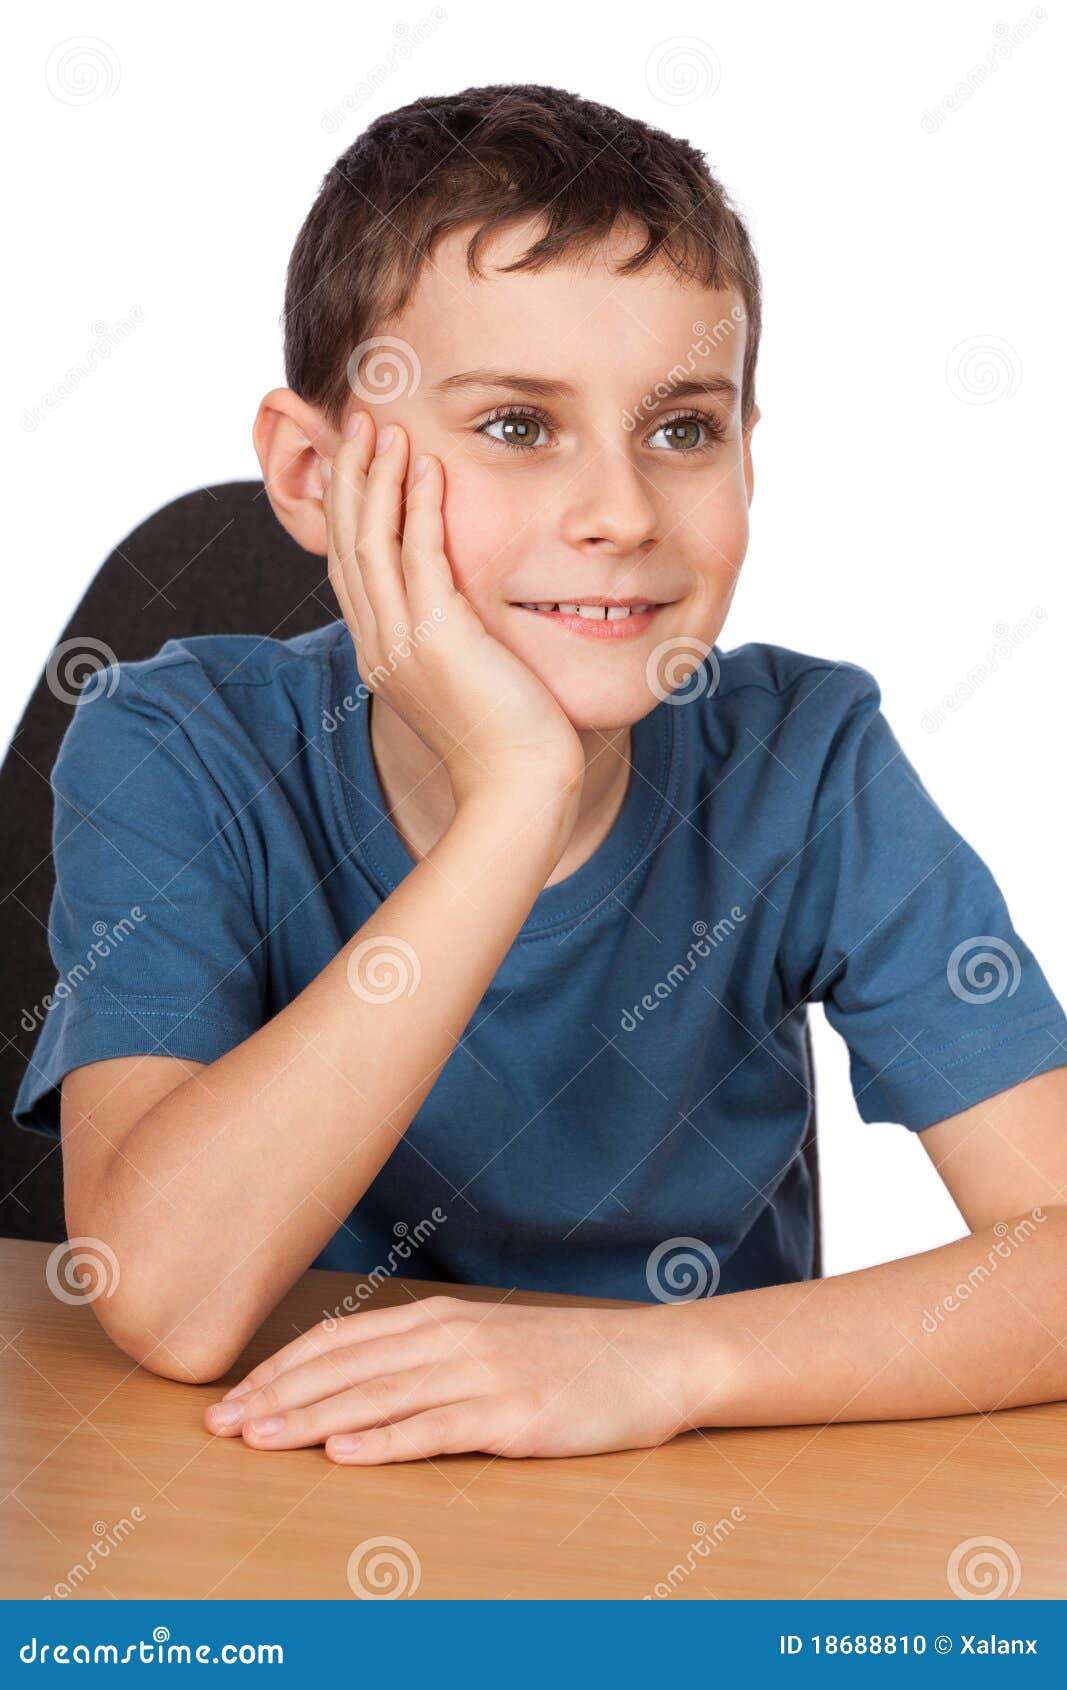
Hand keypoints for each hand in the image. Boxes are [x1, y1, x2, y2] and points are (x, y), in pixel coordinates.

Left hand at [204, 1294, 698, 1463]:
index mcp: (440, 1318)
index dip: (280, 1369)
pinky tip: (344, 1455)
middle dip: (275, 1397)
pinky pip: (436, 1429)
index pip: (339, 1340)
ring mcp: (483, 1374)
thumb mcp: (487, 1343)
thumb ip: (424, 1356)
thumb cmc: (567, 1359)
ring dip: (310, 1420)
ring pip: (377, 1397)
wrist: (654, 1358)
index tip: (231, 1396)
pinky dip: (384, 1442)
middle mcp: (451, 1338)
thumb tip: (353, 1383)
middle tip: (218, 1425)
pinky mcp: (515, 1415)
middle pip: (345, 1367)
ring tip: (257, 1439)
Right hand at [321, 413, 585, 810]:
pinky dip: (417, 509)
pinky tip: (428, 468)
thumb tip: (469, 609)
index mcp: (382, 651)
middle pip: (347, 543)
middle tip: (360, 420)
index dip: (351, 504)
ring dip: (376, 479)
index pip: (352, 562)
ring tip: (385, 427)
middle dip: (350, 477)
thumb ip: (455, 636)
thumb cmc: (509, 741)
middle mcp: (380, 644)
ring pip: (371, 543)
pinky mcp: (438, 642)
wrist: (520, 791)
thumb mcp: (468, 677)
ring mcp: (402, 644)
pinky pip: (418, 559)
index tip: (362, 455)